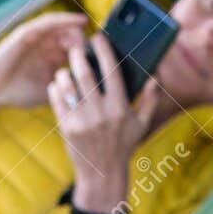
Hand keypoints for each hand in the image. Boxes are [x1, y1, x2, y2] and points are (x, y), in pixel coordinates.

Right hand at [0, 12, 89, 110]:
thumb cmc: (20, 93)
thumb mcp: (51, 91)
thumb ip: (69, 87)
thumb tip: (96, 91)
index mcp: (53, 58)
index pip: (76, 48)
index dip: (90, 50)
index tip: (106, 55)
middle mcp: (47, 45)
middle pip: (72, 35)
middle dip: (85, 39)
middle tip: (97, 45)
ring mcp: (37, 38)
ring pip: (62, 26)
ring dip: (77, 27)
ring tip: (89, 30)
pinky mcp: (26, 32)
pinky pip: (48, 22)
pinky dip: (64, 19)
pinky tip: (77, 21)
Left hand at [48, 35, 162, 210]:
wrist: (102, 175)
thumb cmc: (123, 145)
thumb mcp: (142, 123)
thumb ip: (152, 97)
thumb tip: (156, 73)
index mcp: (120, 108)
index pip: (112, 71)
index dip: (104, 50)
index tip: (98, 37)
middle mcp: (100, 113)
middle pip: (85, 74)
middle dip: (79, 56)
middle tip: (76, 47)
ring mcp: (82, 121)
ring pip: (68, 85)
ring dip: (65, 71)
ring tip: (66, 67)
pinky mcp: (66, 128)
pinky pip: (57, 100)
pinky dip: (56, 88)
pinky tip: (59, 83)